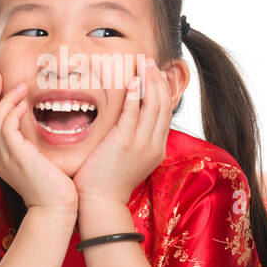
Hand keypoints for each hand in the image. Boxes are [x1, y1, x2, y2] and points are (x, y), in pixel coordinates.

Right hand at [0, 73, 77, 210]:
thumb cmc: (57, 190)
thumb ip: (38, 148)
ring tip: (20, 85)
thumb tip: (48, 129)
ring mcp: (6, 158)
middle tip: (0, 76)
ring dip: (4, 99)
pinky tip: (23, 105)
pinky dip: (11, 113)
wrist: (56, 211)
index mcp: (5, 159)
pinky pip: (6, 129)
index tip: (3, 87)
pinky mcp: (17, 158)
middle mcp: (0, 158)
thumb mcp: (43, 165)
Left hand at [74, 57, 170, 206]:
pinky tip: (132, 82)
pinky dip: (134, 95)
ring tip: (143, 65)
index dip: (163, 91)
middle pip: (163, 105)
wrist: (100, 203)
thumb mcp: (130, 161)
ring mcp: (140, 143)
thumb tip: (129, 123)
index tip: (156, 75)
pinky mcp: (124, 142)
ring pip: (152, 105)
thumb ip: (134, 141)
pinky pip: (132, 112)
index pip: (165, 114)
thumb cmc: (108, 183)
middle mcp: (154, 145)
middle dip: (158, 80)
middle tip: (150, 63)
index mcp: (157, 149)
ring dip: (148, 81)